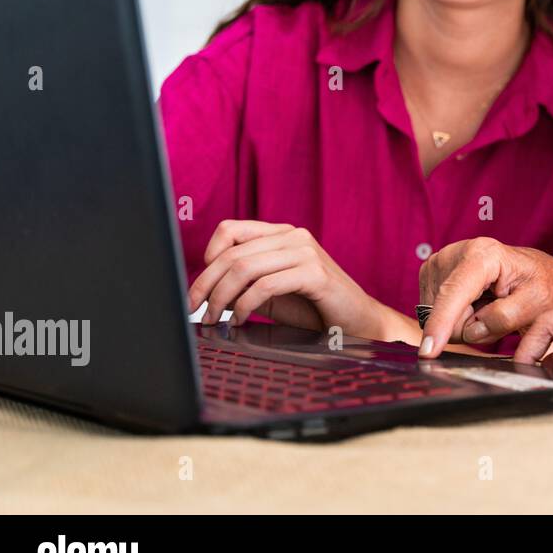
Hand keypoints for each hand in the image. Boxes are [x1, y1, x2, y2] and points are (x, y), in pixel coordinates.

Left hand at [188, 220, 390, 339]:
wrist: (357, 322)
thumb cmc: (314, 307)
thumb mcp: (271, 291)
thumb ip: (245, 282)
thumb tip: (204, 290)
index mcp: (282, 234)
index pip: (230, 230)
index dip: (207, 257)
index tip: (199, 288)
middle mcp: (293, 236)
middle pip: (232, 253)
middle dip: (206, 285)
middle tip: (194, 310)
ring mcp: (306, 252)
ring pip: (244, 268)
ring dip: (221, 298)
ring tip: (215, 319)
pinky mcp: (315, 273)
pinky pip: (266, 286)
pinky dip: (244, 305)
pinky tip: (240, 320)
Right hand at [418, 238, 552, 355]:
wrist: (540, 274)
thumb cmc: (542, 287)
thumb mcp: (537, 303)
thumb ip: (505, 318)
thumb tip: (472, 329)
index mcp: (484, 254)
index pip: (454, 292)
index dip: (441, 322)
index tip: (429, 350)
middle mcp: (456, 252)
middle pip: (444, 309)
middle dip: (467, 323)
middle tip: (495, 312)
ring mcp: (441, 261)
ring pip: (435, 313)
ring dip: (463, 320)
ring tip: (487, 305)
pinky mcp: (433, 273)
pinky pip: (433, 311)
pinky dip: (455, 315)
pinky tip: (475, 303)